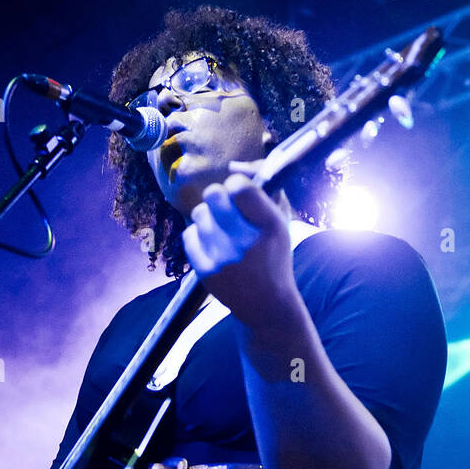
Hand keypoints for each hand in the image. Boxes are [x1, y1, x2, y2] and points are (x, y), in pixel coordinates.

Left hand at [182, 170, 298, 327]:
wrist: (266, 303)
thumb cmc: (273, 255)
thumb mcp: (280, 221)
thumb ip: (264, 189)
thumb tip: (233, 165)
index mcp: (269, 225)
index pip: (240, 187)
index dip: (236, 185)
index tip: (239, 195)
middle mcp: (245, 241)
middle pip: (213, 193)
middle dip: (218, 197)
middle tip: (225, 209)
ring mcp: (223, 257)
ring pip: (199, 213)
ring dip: (208, 217)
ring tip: (221, 230)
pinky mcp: (206, 270)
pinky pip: (189, 235)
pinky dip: (198, 236)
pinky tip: (212, 245)